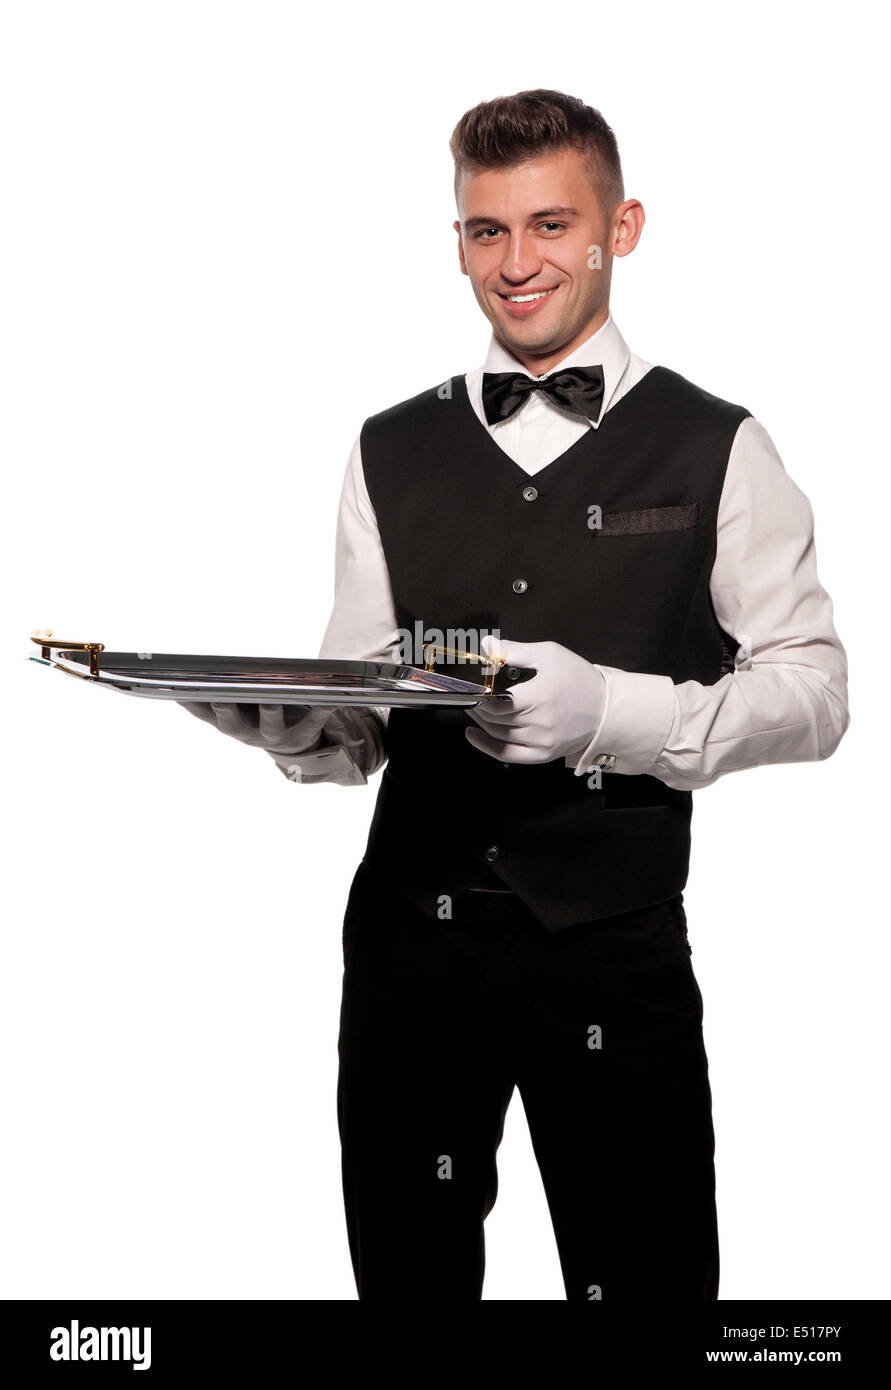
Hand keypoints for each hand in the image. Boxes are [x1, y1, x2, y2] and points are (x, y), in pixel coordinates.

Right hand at [177, 701, 330, 754]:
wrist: (293, 746)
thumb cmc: (257, 715)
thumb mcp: (234, 708)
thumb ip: (212, 695)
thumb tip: (184, 673)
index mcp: (227, 723)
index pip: (204, 714)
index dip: (192, 705)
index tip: (180, 691)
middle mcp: (247, 733)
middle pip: (232, 725)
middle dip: (226, 711)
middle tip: (221, 698)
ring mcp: (274, 737)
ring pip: (270, 727)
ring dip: (270, 713)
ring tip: (271, 698)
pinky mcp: (301, 736)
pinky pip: (312, 724)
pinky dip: (320, 711)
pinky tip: (327, 699)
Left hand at [465, 637, 605, 763]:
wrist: (606, 708)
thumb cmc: (580, 680)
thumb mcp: (549, 655)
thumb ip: (515, 651)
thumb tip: (489, 647)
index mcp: (538, 697)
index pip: (496, 703)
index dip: (479, 697)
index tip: (473, 689)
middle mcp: (539, 723)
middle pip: (494, 719)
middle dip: (478, 707)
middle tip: (472, 697)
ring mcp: (541, 742)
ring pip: (498, 735)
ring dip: (482, 723)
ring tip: (476, 710)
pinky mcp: (543, 754)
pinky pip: (508, 754)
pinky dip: (487, 746)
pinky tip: (475, 735)